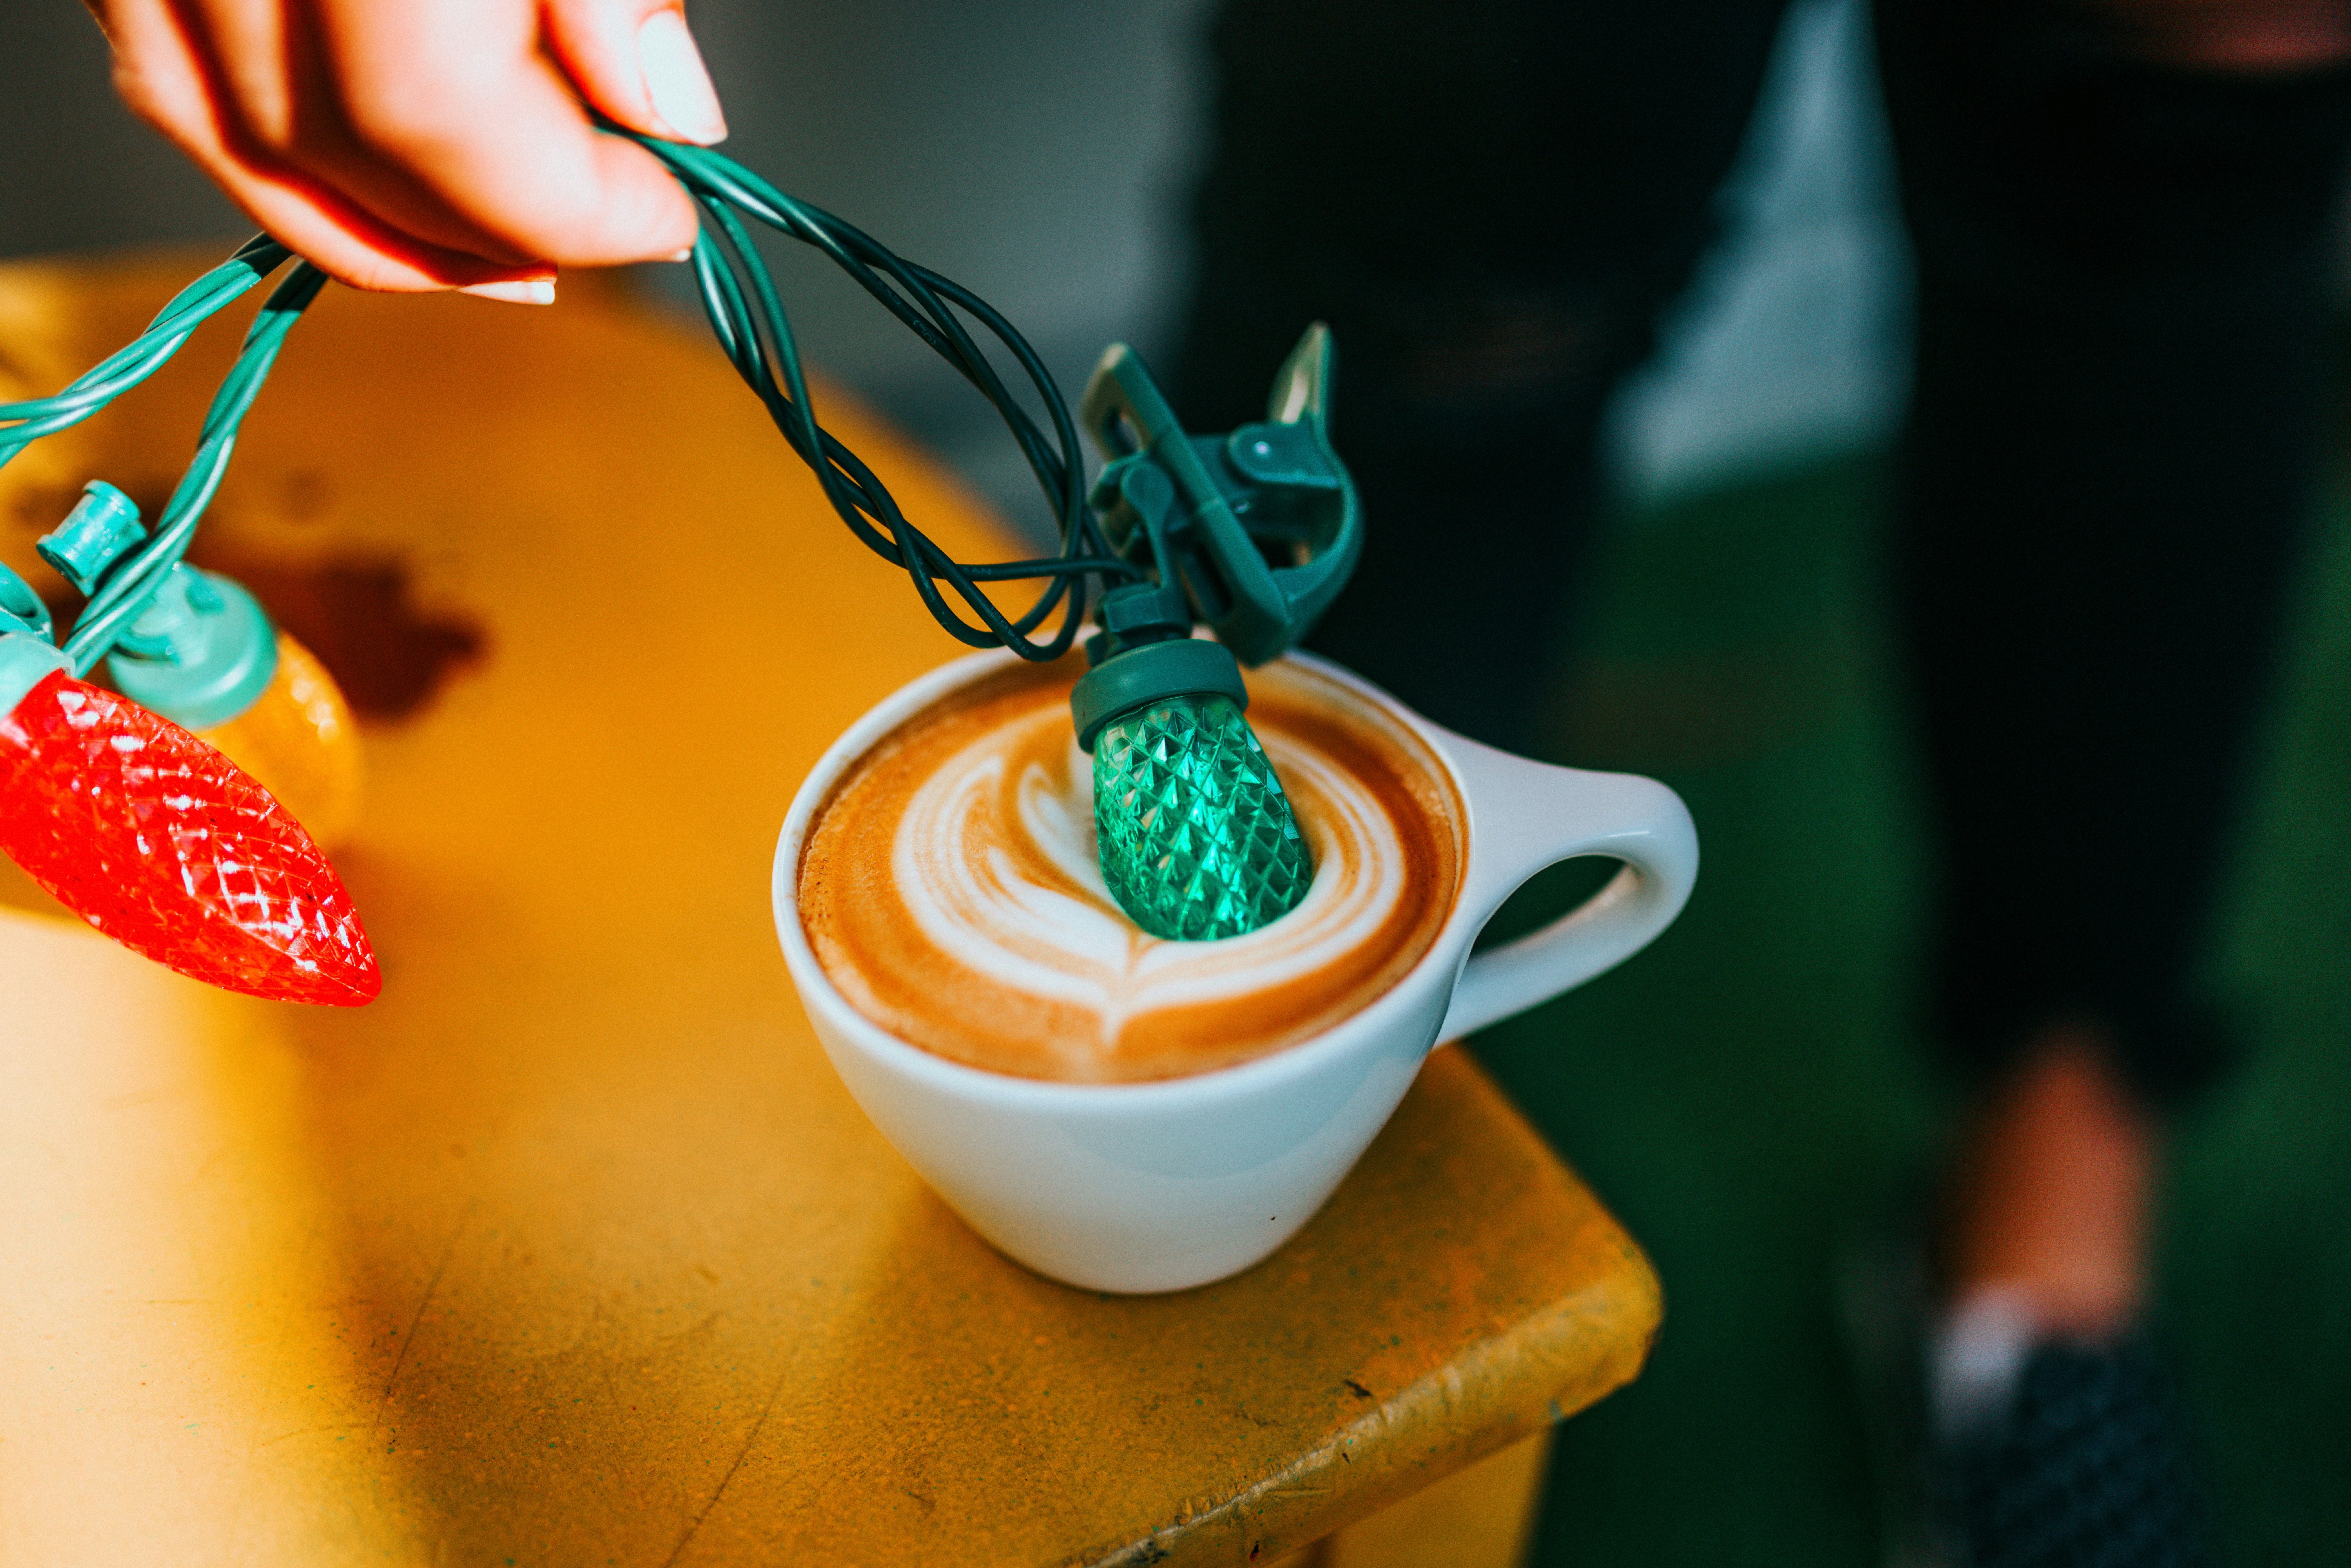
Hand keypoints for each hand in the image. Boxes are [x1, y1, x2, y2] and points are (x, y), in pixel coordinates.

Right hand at [84, 0, 726, 297]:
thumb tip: (669, 116)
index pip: (451, 127)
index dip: (574, 203)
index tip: (664, 210)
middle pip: (352, 155)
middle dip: (495, 227)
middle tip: (601, 230)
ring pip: (246, 147)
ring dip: (391, 229)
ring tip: (510, 252)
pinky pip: (179, 88)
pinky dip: (282, 161)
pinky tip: (383, 194)